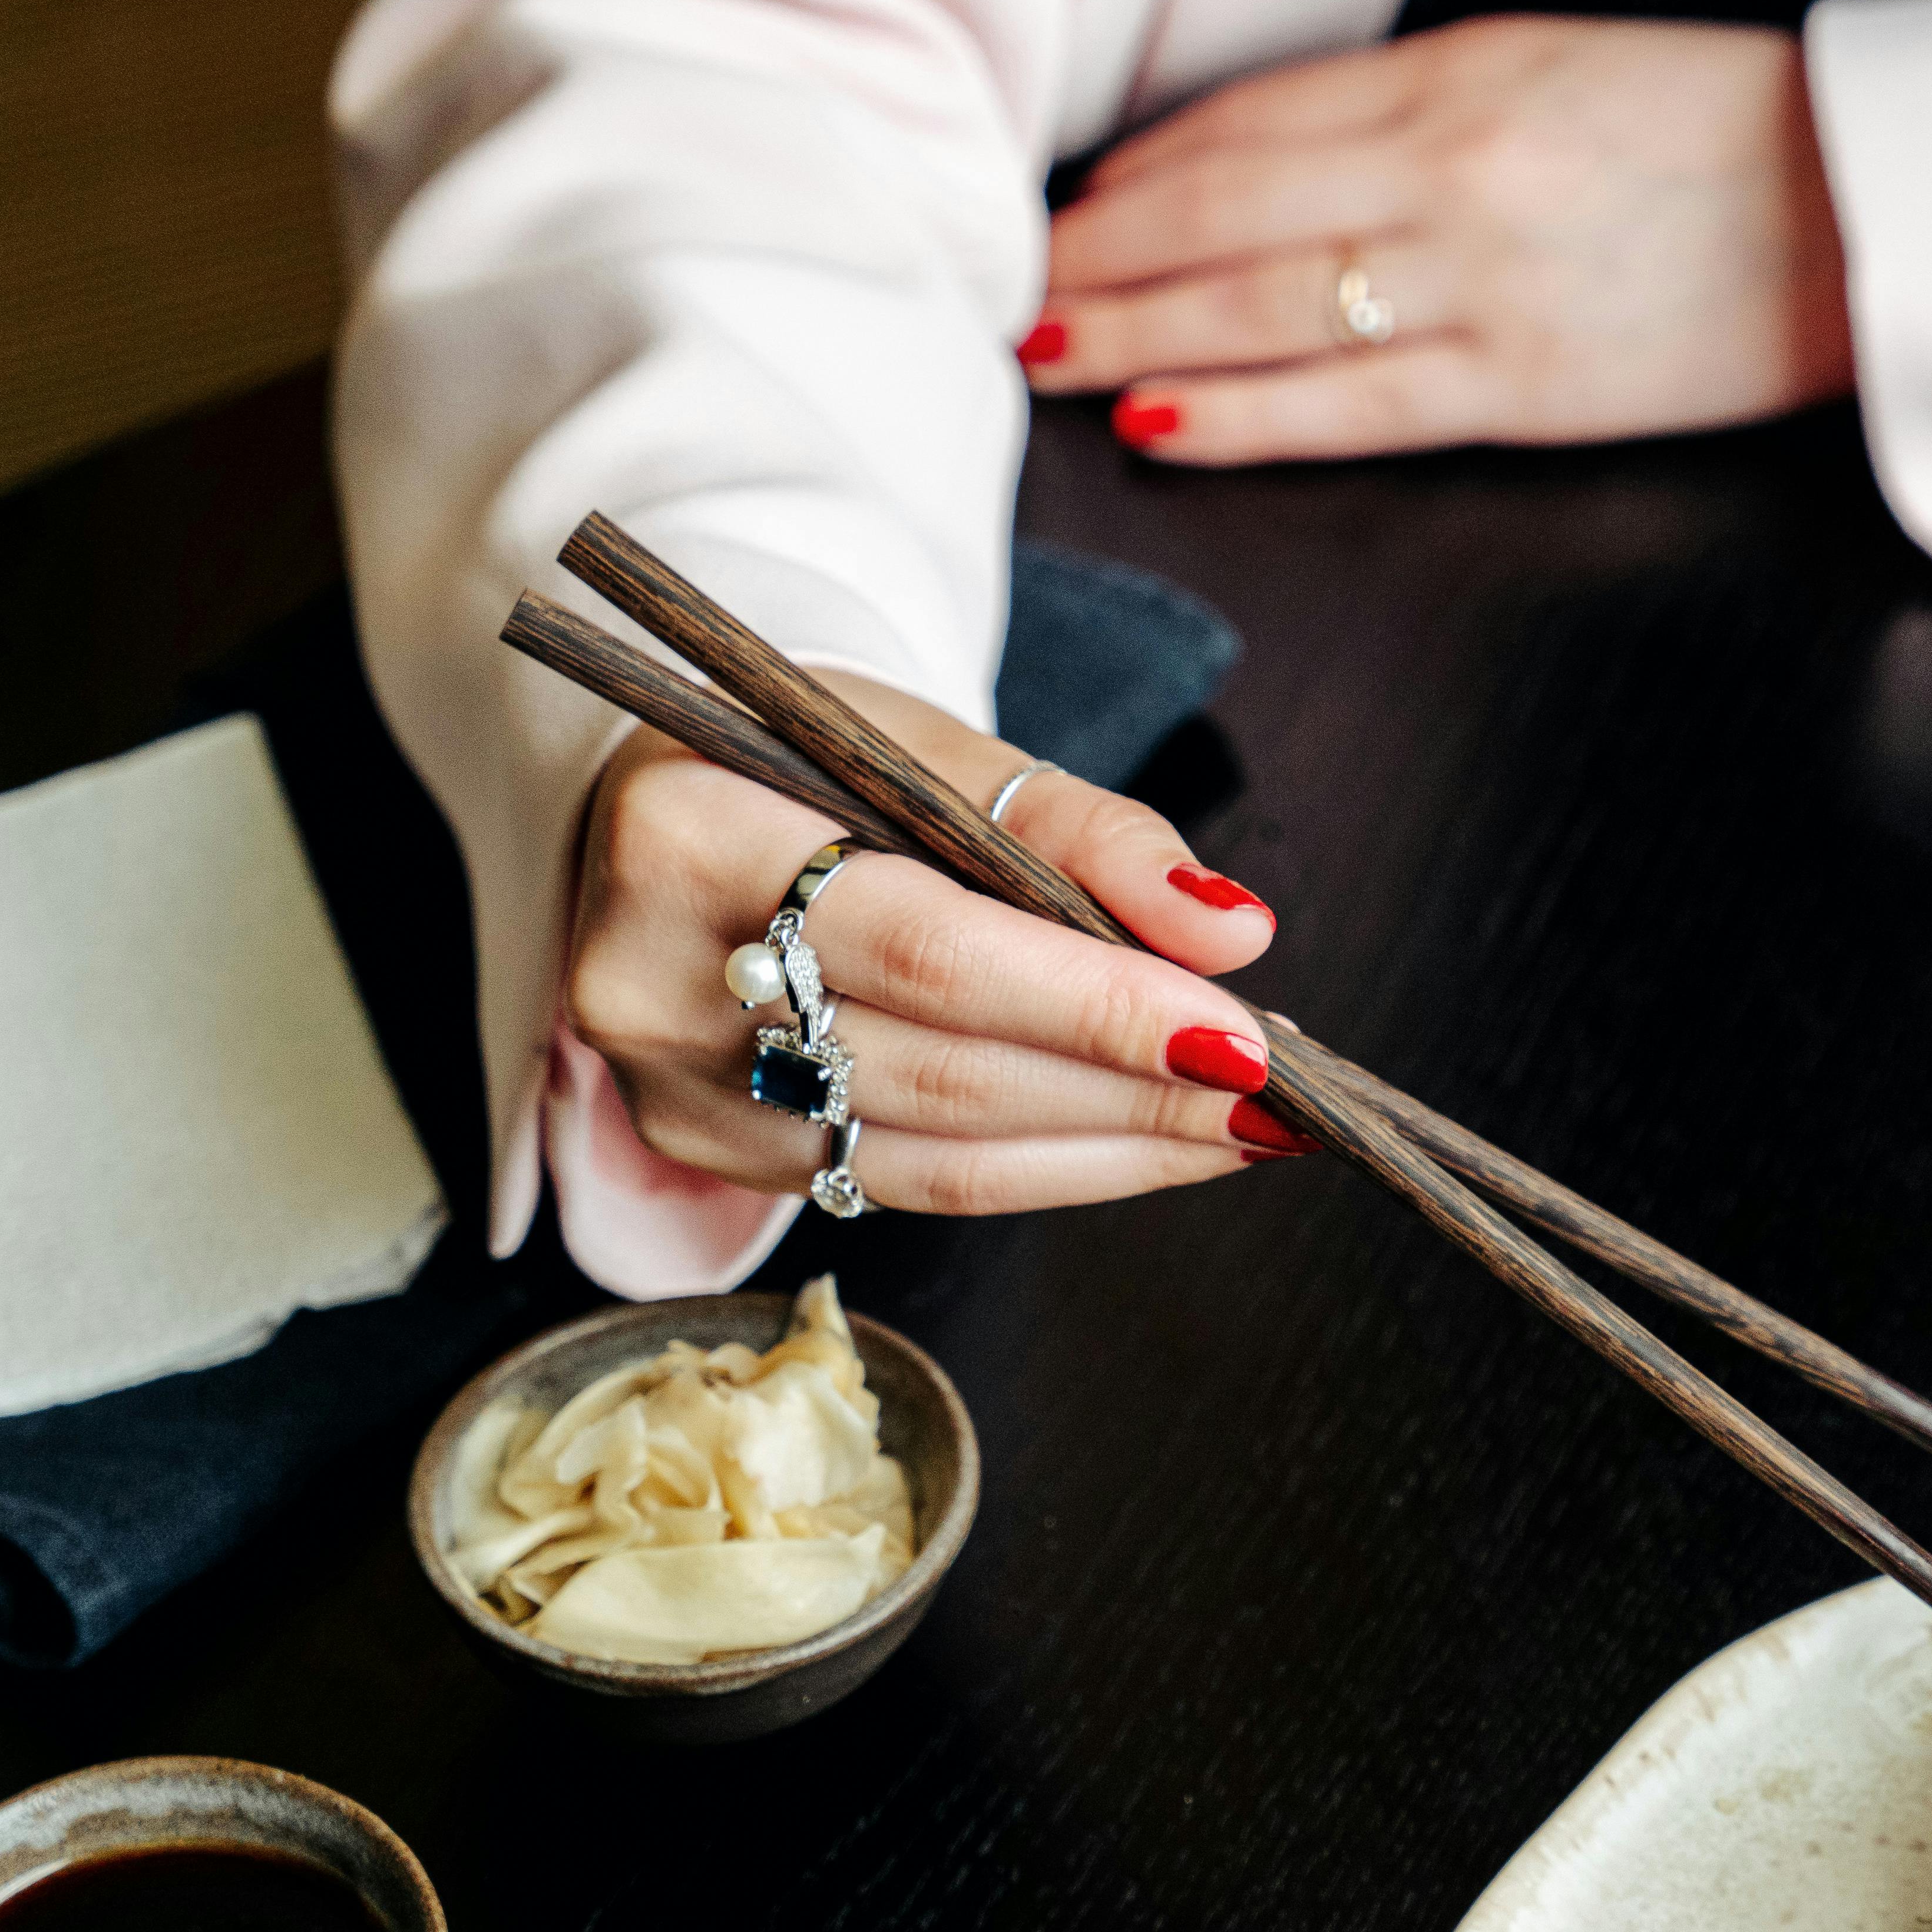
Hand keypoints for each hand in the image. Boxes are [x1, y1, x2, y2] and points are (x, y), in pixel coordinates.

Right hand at [565, 674, 1297, 1216]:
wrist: (667, 809)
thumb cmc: (810, 762)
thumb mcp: (937, 750)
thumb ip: (1089, 838)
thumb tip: (1234, 934)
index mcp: (696, 837)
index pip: (932, 949)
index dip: (1094, 1006)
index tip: (1239, 1034)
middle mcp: (659, 978)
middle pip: (940, 1069)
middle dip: (1130, 1092)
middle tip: (1273, 1094)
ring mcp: (672, 1082)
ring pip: (930, 1152)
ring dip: (1108, 1150)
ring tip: (1235, 1126)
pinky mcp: (705, 1146)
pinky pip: (900, 1181)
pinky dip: (1039, 1169)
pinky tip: (1137, 1144)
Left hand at [1027, 15, 1854, 460]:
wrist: (1884, 203)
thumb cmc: (1726, 134)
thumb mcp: (1560, 70)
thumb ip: (1422, 107)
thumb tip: (1275, 164)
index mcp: (1459, 73)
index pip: (1249, 120)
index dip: (1140, 171)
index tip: (1067, 206)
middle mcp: (1450, 164)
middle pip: (1222, 212)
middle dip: (1098, 255)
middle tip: (1002, 290)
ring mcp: (1483, 277)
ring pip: (1257, 306)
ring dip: (1132, 329)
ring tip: (1040, 355)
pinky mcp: (1529, 380)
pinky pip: (1348, 401)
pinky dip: (1240, 410)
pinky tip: (1156, 416)